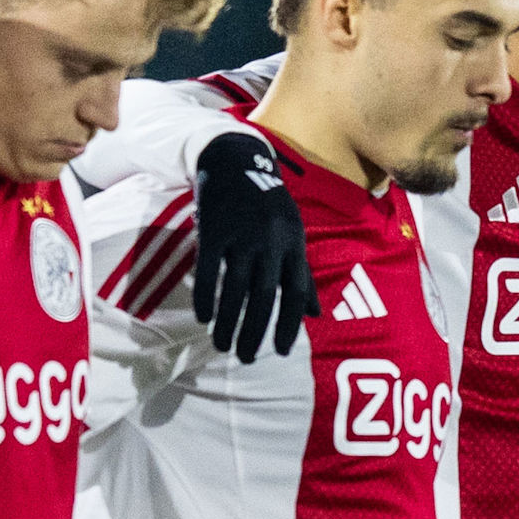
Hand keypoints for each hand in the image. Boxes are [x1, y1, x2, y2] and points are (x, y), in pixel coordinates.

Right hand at [190, 131, 309, 363]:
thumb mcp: (293, 233)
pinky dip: (206, 295)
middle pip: (265, 295)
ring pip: (236, 286)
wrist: (235, 160)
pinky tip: (203, 318)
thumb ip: (301, 273)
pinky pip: (209, 268)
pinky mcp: (214, 228)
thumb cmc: (268, 205)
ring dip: (229, 321)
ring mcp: (242, 234)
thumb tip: (315, 314)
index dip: (290, 325)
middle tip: (246, 358)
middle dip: (256, 330)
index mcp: (293, 242)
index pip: (296, 291)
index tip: (281, 352)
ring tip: (222, 345)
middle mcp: (270, 240)